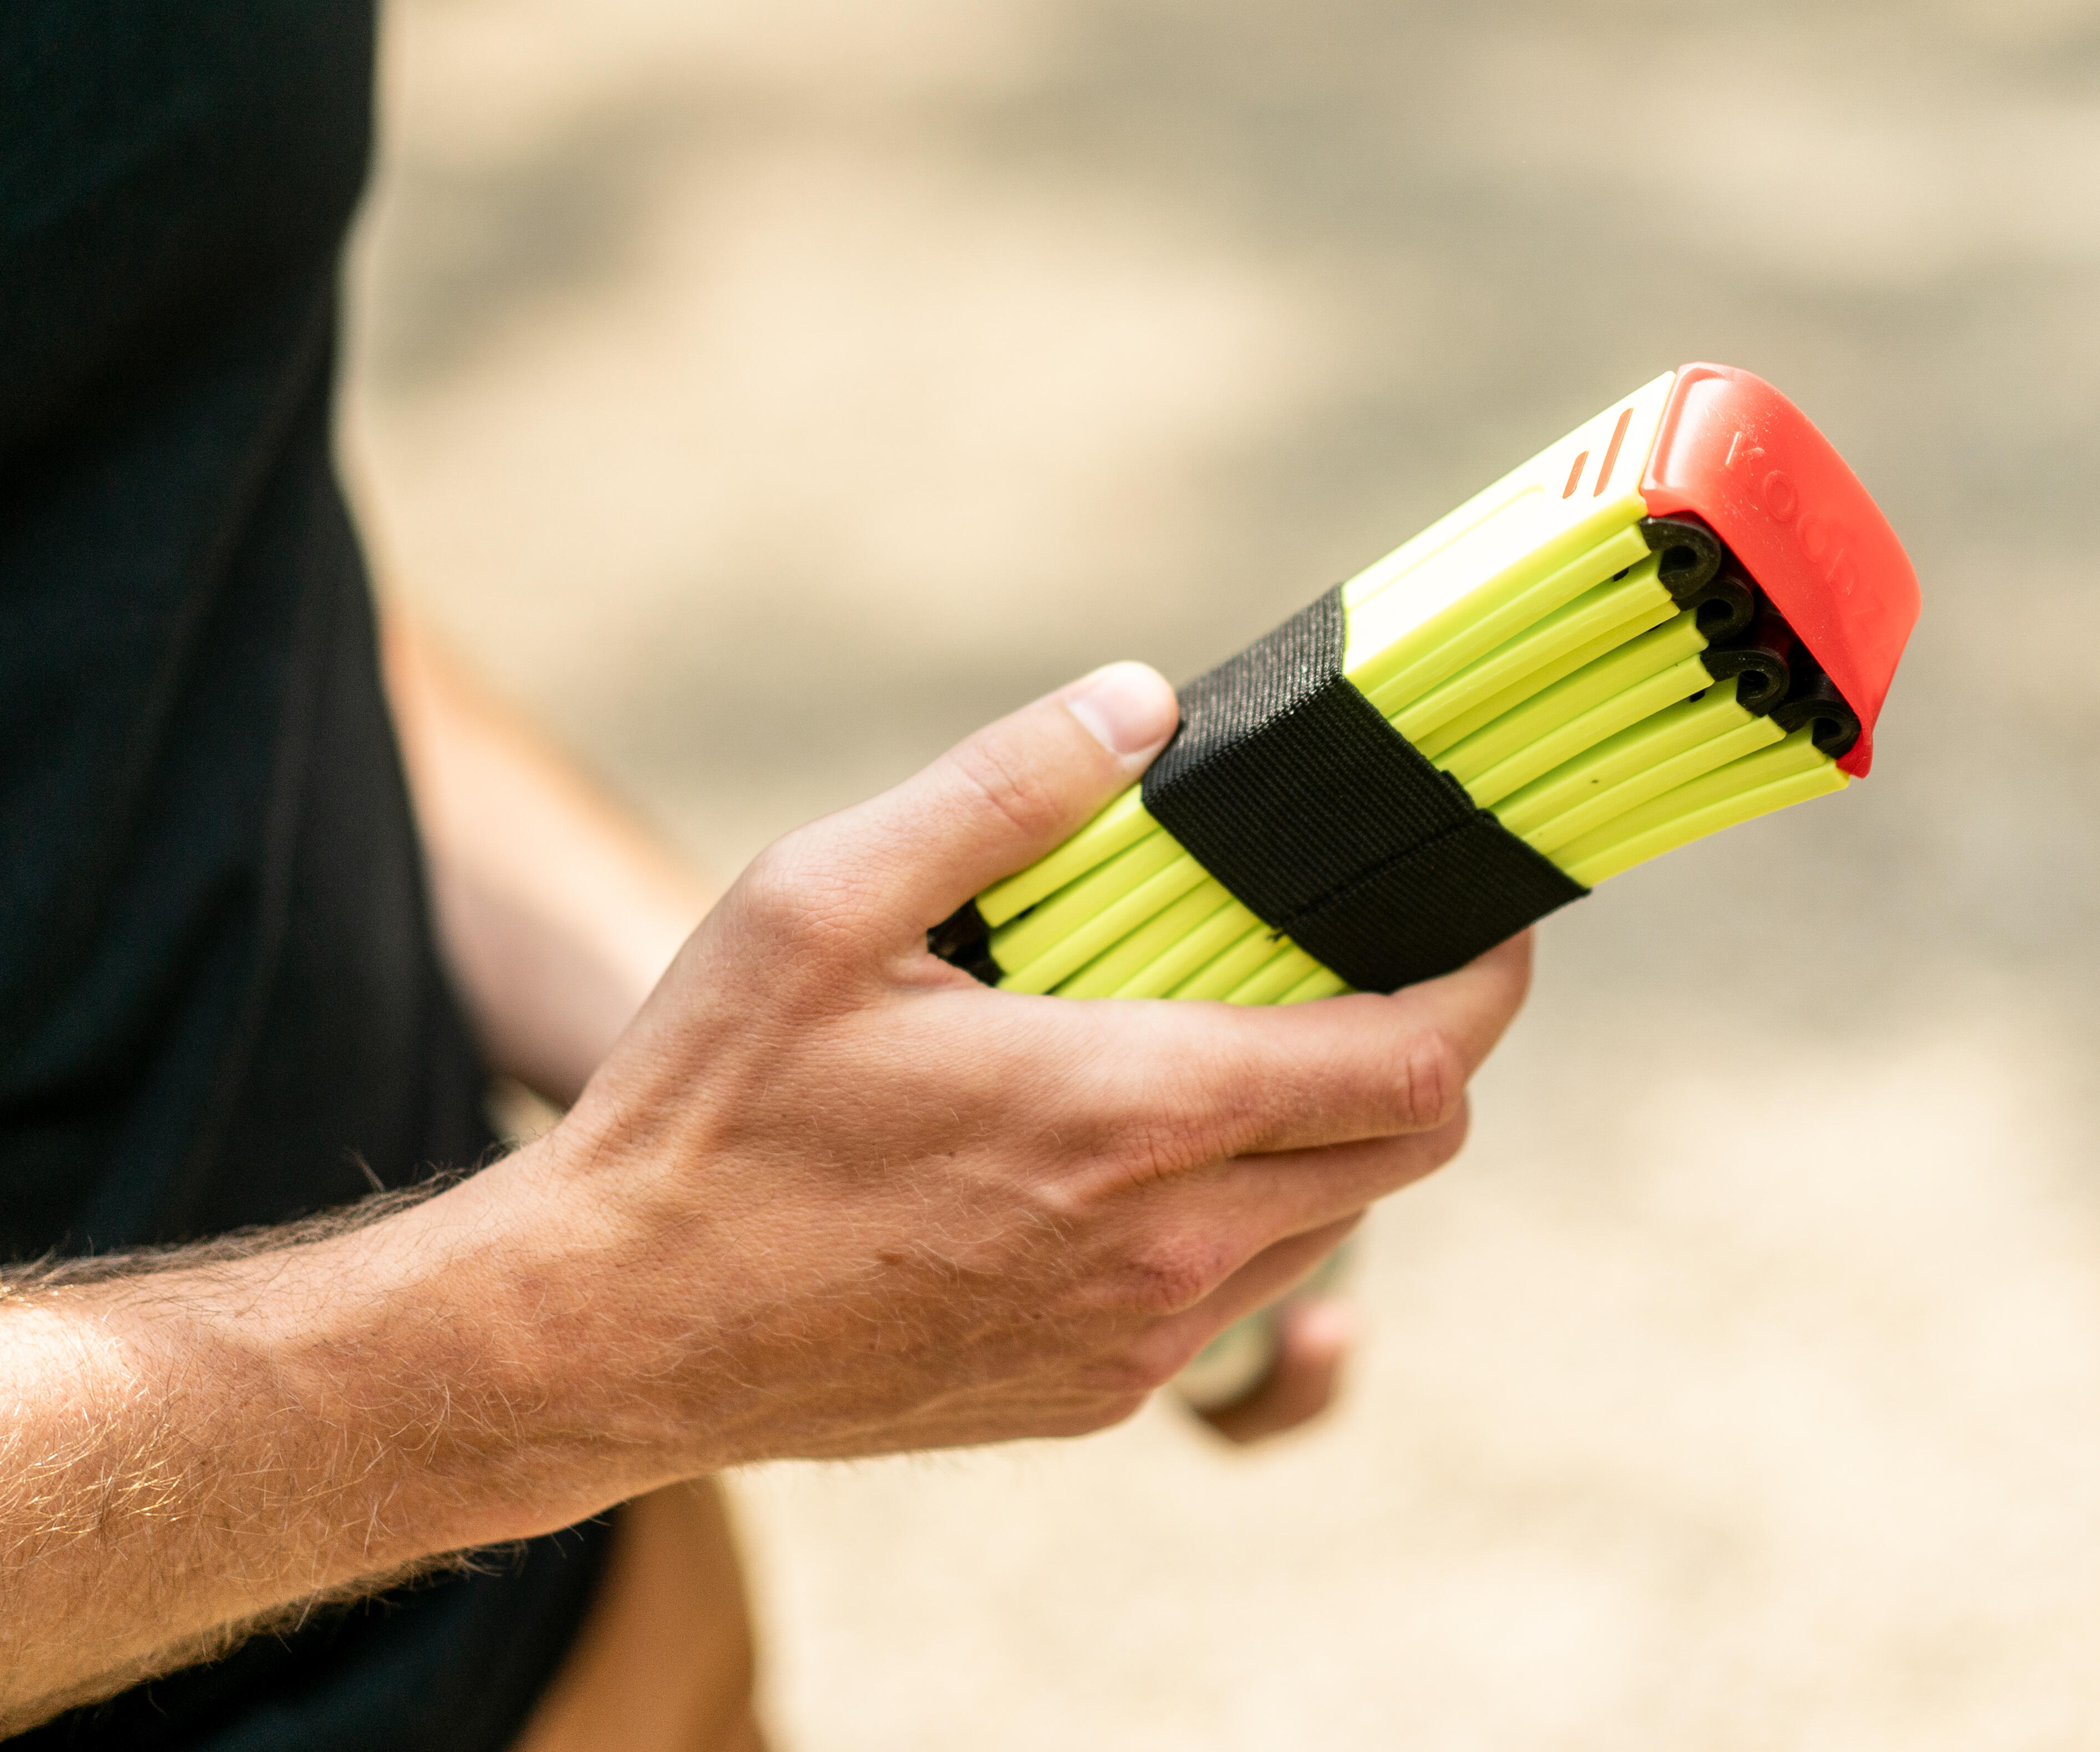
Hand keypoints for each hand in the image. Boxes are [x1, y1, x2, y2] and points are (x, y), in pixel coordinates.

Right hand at [400, 663, 1532, 1511]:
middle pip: (1409, 1152)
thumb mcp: (825, 901)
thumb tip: (1142, 703)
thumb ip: (1003, 791)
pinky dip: (1242, 1215)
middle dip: (1425, 1053)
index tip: (1490, 927)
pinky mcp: (1090, 1396)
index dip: (1484, 989)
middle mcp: (1161, 1248)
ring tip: (1239, 1042)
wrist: (609, 1331)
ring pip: (1332, 1230)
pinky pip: (1236, 1297)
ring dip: (1329, 1137)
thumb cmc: (707, 1107)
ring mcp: (1131, 1339)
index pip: (1413, 1068)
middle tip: (1369, 964)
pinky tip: (1137, 1149)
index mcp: (1123, 1115)